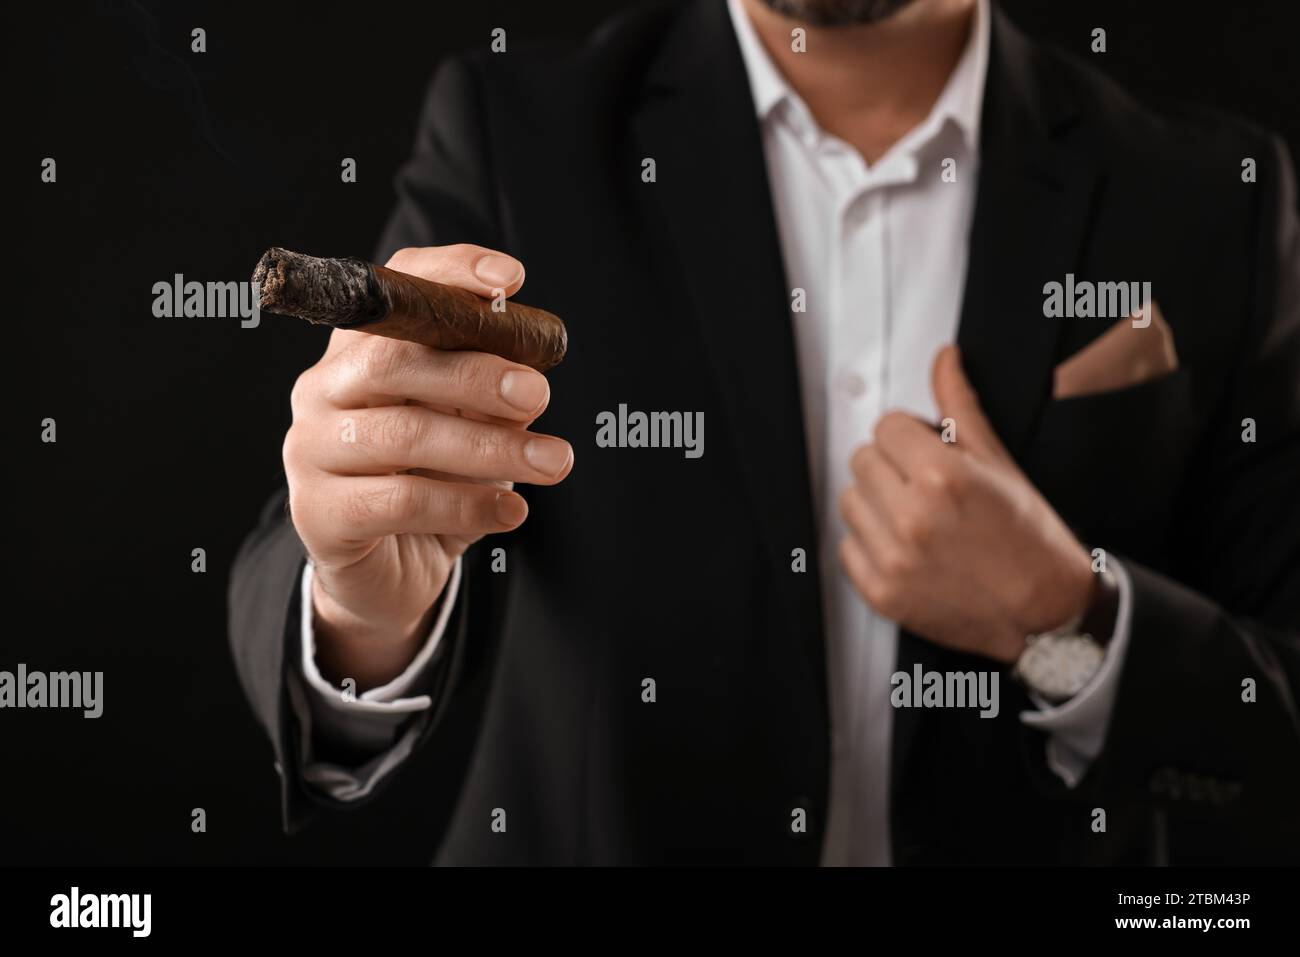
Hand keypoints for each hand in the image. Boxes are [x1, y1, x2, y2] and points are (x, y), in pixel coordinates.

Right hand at [282, 244, 573, 688]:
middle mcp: (321, 389)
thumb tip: (529, 376)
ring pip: (404, 435)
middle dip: (476, 374)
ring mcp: (311, 450)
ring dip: (491, 449)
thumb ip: (491, 394)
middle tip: (540, 395)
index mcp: (358, 350)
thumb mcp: (471, 426)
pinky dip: (468, 505)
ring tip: (554, 462)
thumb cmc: (434, 481)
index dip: (449, 274)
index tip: (511, 281)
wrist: (390, 570)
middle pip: (392, 361)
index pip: (393, 289)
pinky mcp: (319, 514)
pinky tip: (513, 512)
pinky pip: (401, 502)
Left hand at [837, 346, 1093, 664]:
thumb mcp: (998, 462)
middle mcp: (912, 518)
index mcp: (941, 477)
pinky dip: (871, 545)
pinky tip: (907, 547)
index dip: (910, 436)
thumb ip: (960, 407)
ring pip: (849, 501)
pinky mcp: (881, 592)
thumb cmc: (1029, 539)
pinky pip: (847, 547)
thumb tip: (945, 361)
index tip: (928, 451)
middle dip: (892, 466)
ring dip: (877, 503)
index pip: (886, 427)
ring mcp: (893, 559)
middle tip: (925, 485)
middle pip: (862, 460)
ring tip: (917, 517)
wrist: (1045, 612)